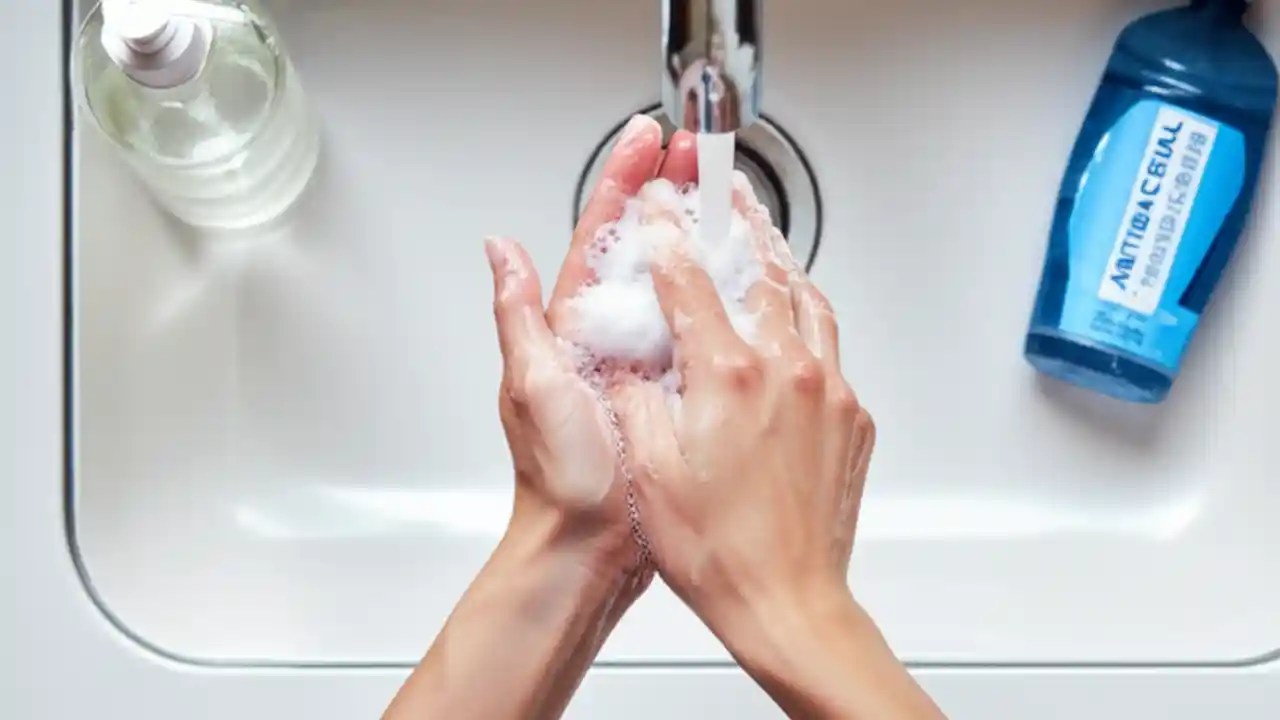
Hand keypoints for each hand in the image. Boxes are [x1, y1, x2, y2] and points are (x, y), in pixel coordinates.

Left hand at [384, 116, 703, 719]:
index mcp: (573, 326)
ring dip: (700, 235)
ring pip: (677, 281)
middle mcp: (609, 336)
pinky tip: (746, 278)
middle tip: (700, 151)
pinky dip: (722, 297)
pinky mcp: (675, 390)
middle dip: (671, 191)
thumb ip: (518, 315)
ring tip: (727, 195)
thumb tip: (497, 250)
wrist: (590, 546)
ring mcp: (644, 360)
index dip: (624, 180)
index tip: (647, 141)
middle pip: (644, 244)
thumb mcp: (531, 386)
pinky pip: (702, 330)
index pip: (599, 233)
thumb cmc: (560, 478)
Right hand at [613, 173, 870, 630]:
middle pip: (760, 268)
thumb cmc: (719, 551)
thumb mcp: (648, 472)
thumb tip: (629, 359)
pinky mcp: (851, 415)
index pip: (691, 279)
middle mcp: (787, 370)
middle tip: (724, 183)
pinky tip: (795, 309)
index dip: (668, 232)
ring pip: (805, 296)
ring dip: (779, 256)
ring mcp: (827, 389)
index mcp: (728, 376)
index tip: (657, 203)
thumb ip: (634, 397)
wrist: (789, 599)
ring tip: (762, 230)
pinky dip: (807, 309)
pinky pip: (830, 340)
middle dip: (735, 218)